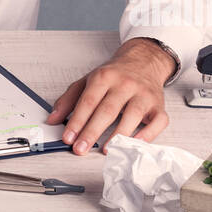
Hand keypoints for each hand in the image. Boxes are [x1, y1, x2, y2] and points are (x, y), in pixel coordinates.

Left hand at [46, 38, 172, 154]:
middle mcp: (125, 84)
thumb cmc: (114, 75)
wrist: (143, 61)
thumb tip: (53, 119)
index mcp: (104, 77)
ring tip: (105, 150)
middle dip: (92, 132)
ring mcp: (143, 95)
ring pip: (132, 115)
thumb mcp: (87, 81)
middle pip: (108, 110)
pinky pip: (157, 122)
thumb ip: (69, 99)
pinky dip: (148, 134)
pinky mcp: (159, 106)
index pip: (88, 100)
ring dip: (118, 135)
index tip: (68, 137)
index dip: (77, 121)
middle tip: (80, 148)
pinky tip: (134, 144)